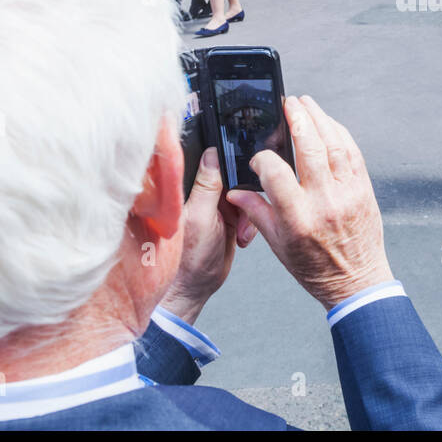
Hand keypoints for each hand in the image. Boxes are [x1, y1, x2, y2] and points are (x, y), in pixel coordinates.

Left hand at [159, 148, 256, 324]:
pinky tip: (242, 237)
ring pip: (246, 194)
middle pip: (234, 176)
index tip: (243, 177)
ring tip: (242, 232)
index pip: (213, 162)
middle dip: (245, 194)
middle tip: (242, 212)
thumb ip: (207, 186)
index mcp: (190, 187)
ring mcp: (217, 205)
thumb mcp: (202, 218)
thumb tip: (212, 154)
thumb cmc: (189, 258)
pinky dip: (252, 224)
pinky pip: (250, 210)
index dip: (231, 165)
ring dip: (250, 213)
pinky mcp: (229, 217)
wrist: (196, 287)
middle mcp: (203, 193)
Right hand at [225, 96, 393, 309]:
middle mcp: (325, 201)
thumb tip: (235, 192)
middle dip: (297, 119)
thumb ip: (257, 213)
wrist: (357, 281)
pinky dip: (340, 134)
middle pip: (309, 148)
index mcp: (298, 217)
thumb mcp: (278, 245)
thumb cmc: (315, 268)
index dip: (262, 159)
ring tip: (306, 104)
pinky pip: (353, 153)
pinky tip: (329, 124)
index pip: (275, 173)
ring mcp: (348, 193)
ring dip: (320, 118)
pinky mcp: (364, 189)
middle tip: (288, 103)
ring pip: (334, 144)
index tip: (259, 157)